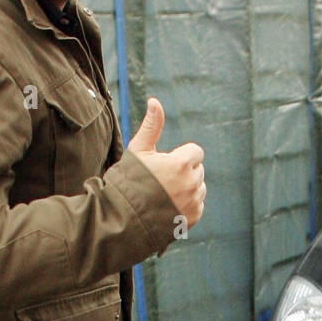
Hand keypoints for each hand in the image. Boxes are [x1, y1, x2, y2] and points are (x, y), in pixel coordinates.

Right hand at [127, 98, 205, 228]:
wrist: (122, 219)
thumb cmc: (127, 182)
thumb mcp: (137, 151)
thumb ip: (151, 126)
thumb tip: (154, 101)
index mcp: (181, 164)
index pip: (195, 152)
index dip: (180, 156)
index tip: (166, 164)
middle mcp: (191, 183)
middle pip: (198, 170)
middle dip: (184, 172)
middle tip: (161, 182)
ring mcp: (193, 202)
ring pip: (199, 188)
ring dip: (187, 188)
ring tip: (163, 195)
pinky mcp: (192, 218)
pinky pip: (198, 206)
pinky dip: (187, 205)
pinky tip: (168, 207)